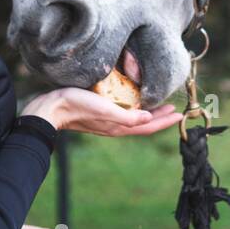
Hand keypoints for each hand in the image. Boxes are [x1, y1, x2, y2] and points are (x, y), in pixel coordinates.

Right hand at [55, 89, 183, 137]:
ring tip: (158, 105)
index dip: (164, 122)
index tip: (179, 115)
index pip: (147, 126)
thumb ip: (126, 116)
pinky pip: (123, 113)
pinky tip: (132, 101)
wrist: (50, 109)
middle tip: (173, 109)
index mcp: (119, 126)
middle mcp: (115, 125)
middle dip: (159, 117)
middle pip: (143, 123)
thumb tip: (149, 119)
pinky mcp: (98, 113)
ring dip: (148, 113)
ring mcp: (106, 120)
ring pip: (134, 118)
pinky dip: (134, 108)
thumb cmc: (76, 107)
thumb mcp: (104, 109)